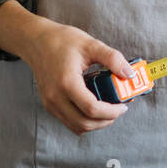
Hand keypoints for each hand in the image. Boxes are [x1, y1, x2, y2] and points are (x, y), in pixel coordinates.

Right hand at [20, 18, 135, 134]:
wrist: (36, 41)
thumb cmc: (62, 40)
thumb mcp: (91, 45)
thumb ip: (112, 59)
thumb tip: (129, 74)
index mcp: (67, 82)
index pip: (91, 109)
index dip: (111, 112)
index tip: (123, 106)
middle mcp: (55, 97)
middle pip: (84, 123)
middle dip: (105, 121)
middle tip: (118, 110)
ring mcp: (50, 103)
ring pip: (76, 126)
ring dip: (95, 123)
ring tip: (108, 110)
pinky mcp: (49, 105)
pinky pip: (69, 121)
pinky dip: (84, 120)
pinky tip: (94, 107)